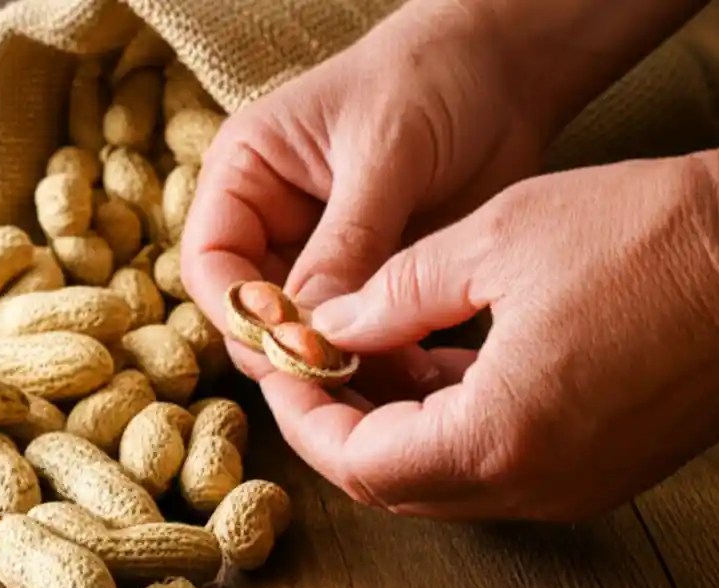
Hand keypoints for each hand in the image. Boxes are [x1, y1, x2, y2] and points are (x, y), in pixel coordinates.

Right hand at [181, 1, 545, 397]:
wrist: (507, 70)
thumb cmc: (431, 81)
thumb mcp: (385, 155)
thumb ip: (346, 241)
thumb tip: (308, 331)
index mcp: (245, 175)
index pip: (211, 263)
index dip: (240, 313)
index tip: (289, 348)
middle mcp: (269, 222)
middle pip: (250, 313)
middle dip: (289, 351)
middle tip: (341, 382)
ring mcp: (317, 256)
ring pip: (302, 335)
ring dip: (337, 366)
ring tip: (387, 387)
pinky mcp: (367, 281)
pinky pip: (357, 337)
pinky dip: (379, 361)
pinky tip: (416, 377)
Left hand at [268, 150, 718, 521]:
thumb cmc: (647, 236)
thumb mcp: (494, 243)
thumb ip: (392, 297)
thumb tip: (331, 328)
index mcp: (498, 440)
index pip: (359, 463)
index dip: (304, 417)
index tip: (279, 370)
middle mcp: (534, 485)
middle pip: (395, 483)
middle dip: (338, 426)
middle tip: (308, 367)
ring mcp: (571, 485)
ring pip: (442, 479)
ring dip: (389, 427)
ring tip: (357, 358)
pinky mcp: (598, 467)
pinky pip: (493, 464)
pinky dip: (444, 427)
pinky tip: (425, 366)